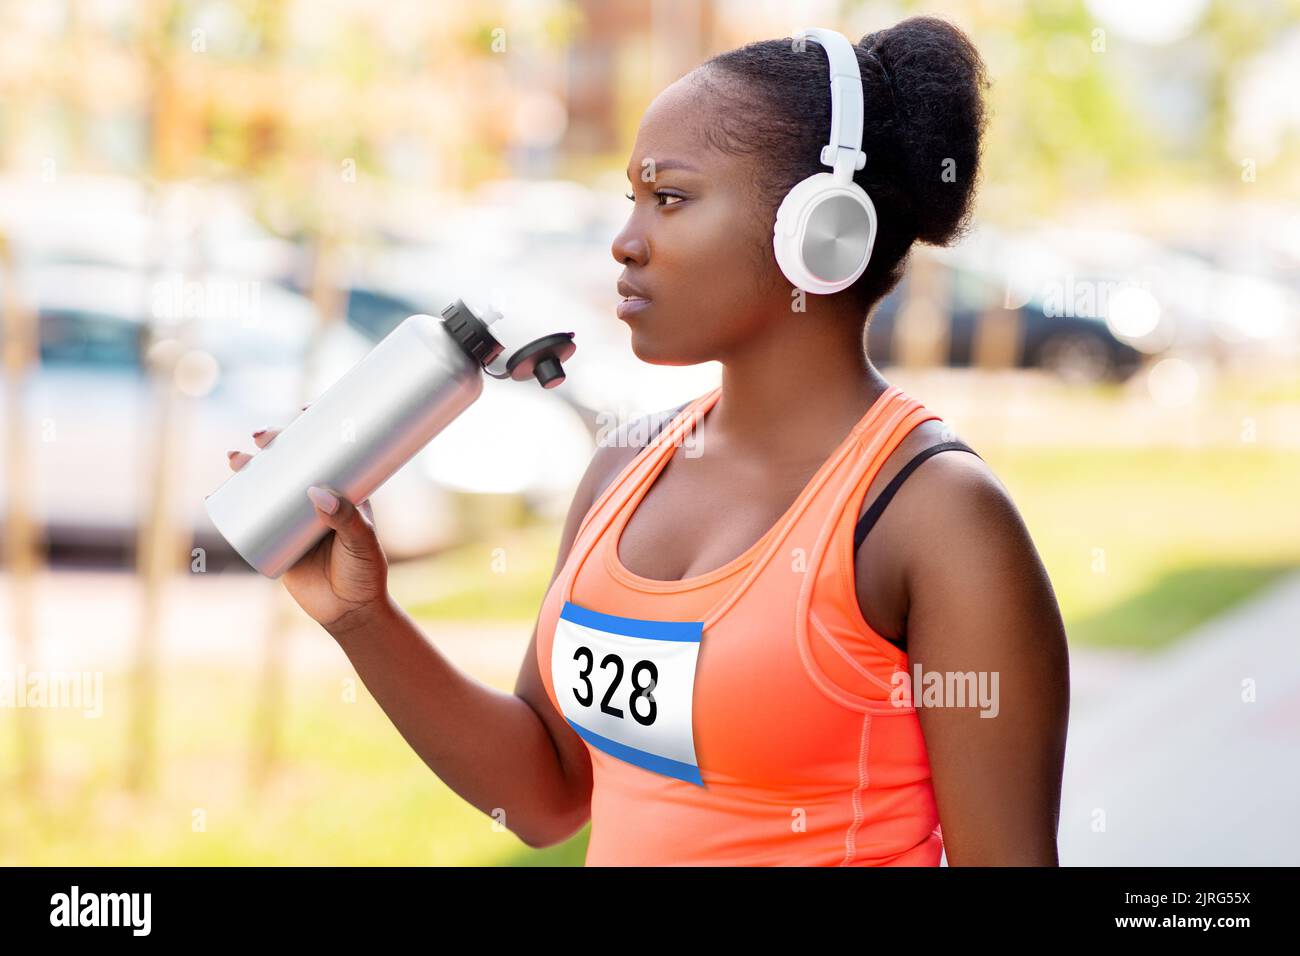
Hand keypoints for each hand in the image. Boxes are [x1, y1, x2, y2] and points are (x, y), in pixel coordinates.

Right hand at [226, 403, 389, 635]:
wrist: (349, 613)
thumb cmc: (365, 573)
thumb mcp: (362, 543)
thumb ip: (346, 520)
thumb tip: (316, 492)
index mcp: (344, 490)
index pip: (330, 451)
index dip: (316, 427)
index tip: (305, 408)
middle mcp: (317, 498)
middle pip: (292, 461)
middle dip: (274, 443)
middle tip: (262, 437)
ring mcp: (294, 518)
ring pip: (267, 484)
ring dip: (248, 467)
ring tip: (235, 459)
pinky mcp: (276, 541)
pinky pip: (250, 519)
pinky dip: (230, 506)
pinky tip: (214, 497)